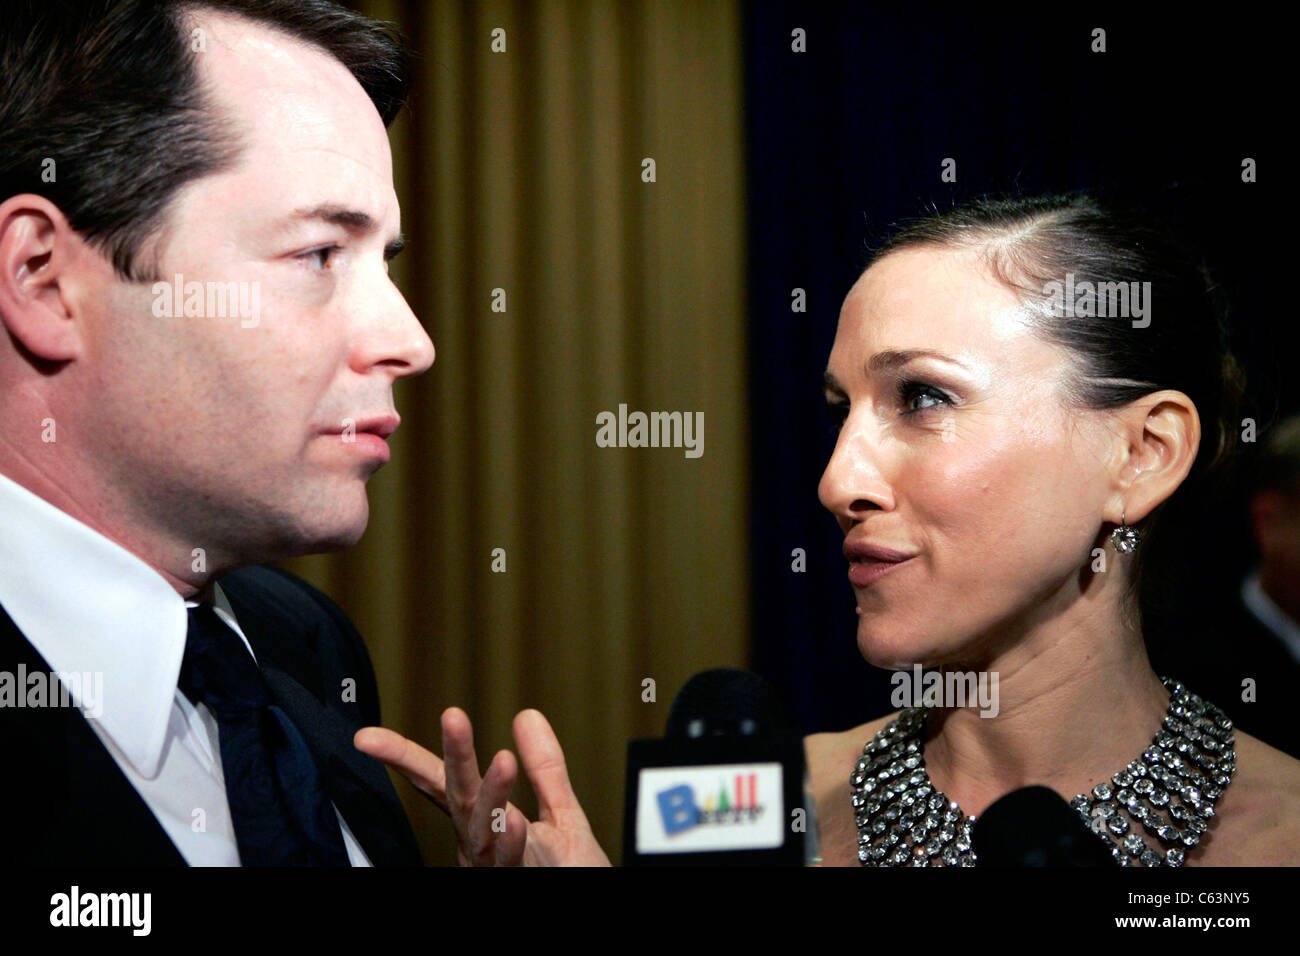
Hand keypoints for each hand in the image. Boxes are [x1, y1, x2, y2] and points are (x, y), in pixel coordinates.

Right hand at [354, 707, 611, 865]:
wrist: (585, 915)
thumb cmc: (570, 875)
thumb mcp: (562, 814)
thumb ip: (545, 769)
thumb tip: (526, 714)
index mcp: (483, 822)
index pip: (442, 782)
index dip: (405, 757)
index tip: (366, 737)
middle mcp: (479, 844)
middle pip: (458, 796)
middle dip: (455, 756)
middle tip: (452, 715)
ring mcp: (493, 867)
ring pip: (484, 829)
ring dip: (492, 795)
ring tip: (504, 760)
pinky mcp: (513, 883)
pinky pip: (509, 864)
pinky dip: (511, 842)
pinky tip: (516, 822)